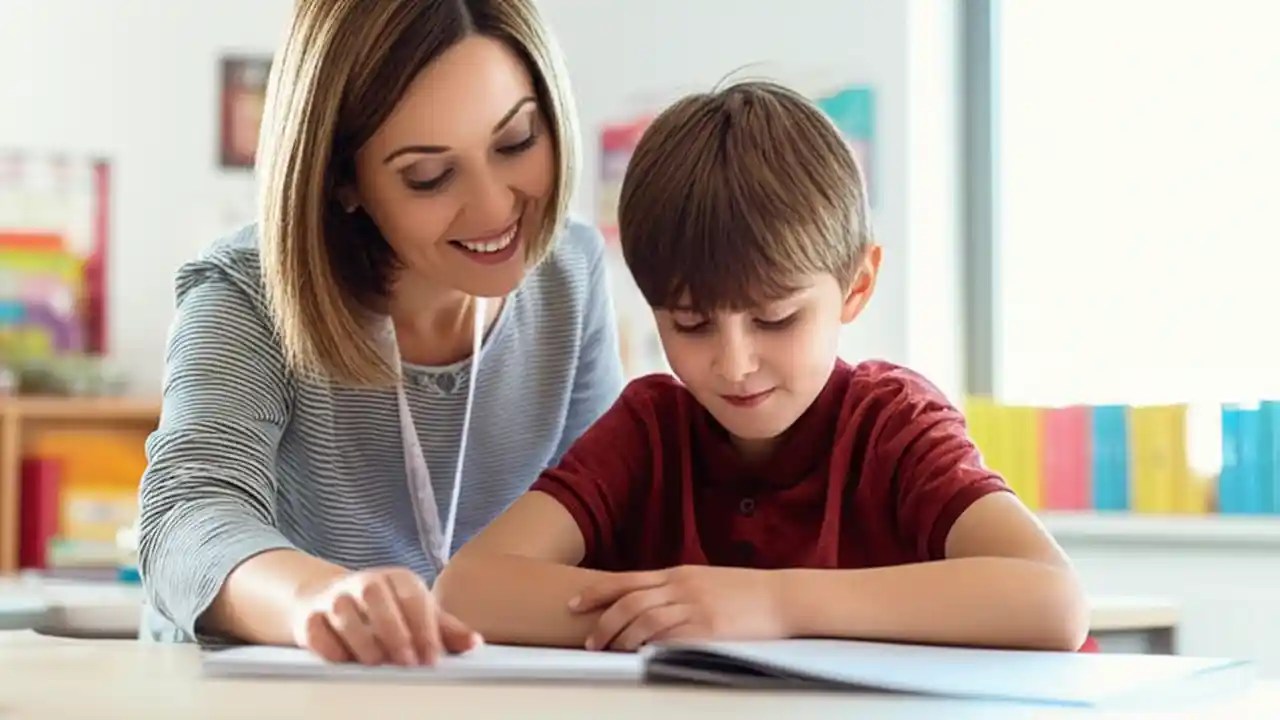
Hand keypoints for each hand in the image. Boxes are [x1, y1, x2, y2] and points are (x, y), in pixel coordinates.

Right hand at [290, 566, 481, 665]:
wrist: (327, 599)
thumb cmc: (383, 610)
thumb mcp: (415, 613)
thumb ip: (444, 628)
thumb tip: (474, 643)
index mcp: (396, 579)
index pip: (412, 595)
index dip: (424, 626)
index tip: (432, 657)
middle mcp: (363, 582)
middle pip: (376, 595)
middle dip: (393, 630)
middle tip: (406, 662)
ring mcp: (334, 598)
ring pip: (344, 611)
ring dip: (362, 639)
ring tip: (377, 662)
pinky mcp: (309, 617)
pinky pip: (315, 629)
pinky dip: (329, 646)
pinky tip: (344, 661)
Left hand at [568, 565, 787, 651]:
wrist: (782, 597)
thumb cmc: (745, 591)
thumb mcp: (704, 580)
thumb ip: (675, 589)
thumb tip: (647, 603)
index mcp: (678, 573)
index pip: (627, 580)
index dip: (597, 592)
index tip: (575, 604)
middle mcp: (681, 587)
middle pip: (629, 602)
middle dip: (603, 622)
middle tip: (590, 640)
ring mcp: (695, 607)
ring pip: (645, 620)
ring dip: (622, 637)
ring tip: (611, 651)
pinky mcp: (709, 629)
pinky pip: (672, 638)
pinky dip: (651, 647)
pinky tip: (641, 656)